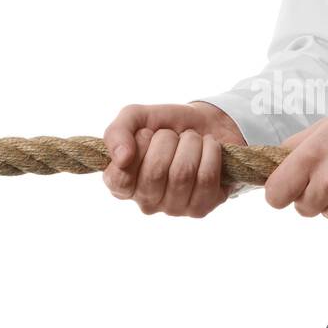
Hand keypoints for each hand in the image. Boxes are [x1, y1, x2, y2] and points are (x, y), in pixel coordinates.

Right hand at [102, 102, 246, 216]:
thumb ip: (116, 132)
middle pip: (155, 173)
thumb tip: (122, 158)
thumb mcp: (135, 118)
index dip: (138, 147)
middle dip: (168, 140)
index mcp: (121, 184)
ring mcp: (172, 208)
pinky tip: (208, 147)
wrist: (206, 123)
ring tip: (191, 138)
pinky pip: (207, 178)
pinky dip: (211, 152)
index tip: (147, 133)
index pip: (119, 179)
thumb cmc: (165, 125)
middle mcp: (144, 202)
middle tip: (172, 134)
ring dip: (191, 143)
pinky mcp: (200, 208)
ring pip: (182, 174)